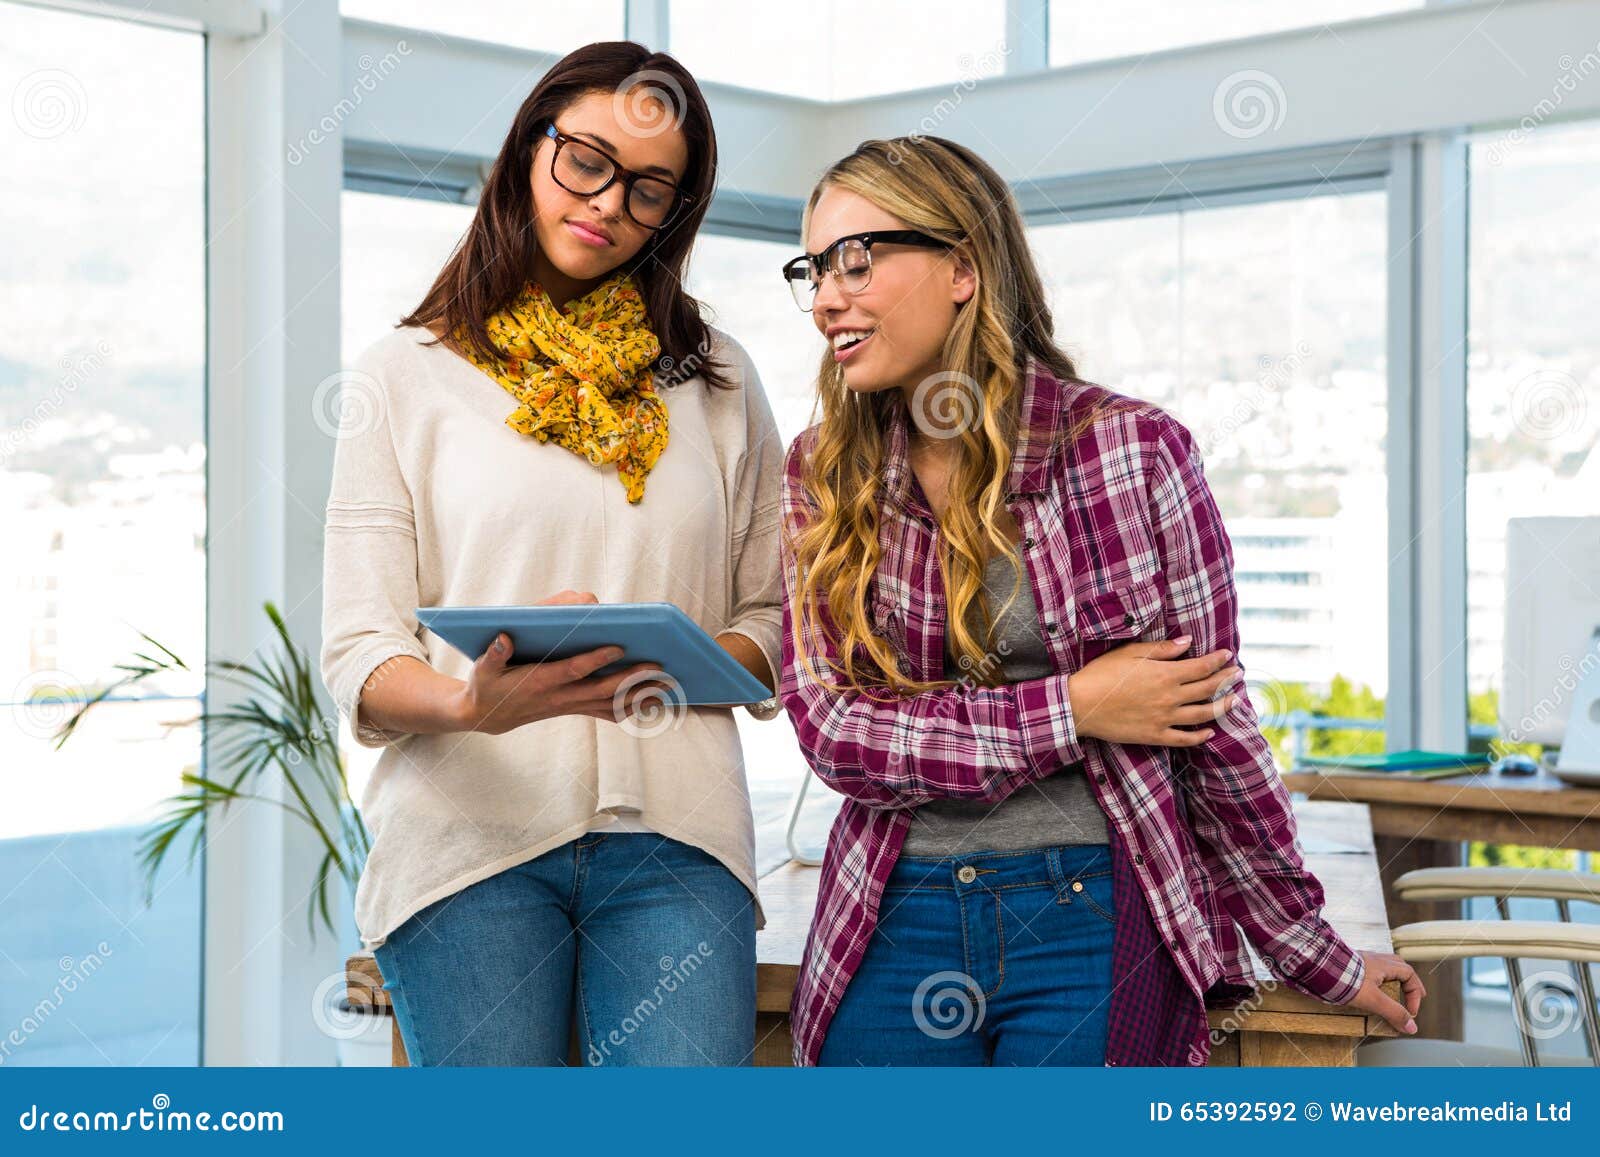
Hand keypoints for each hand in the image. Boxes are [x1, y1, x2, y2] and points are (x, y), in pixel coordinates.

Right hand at [450, 590, 671, 732]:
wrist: (485, 716)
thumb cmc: (486, 685)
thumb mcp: (482, 668)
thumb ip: (494, 654)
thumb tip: (503, 638)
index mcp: (539, 682)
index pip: (572, 670)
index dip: (595, 660)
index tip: (618, 647)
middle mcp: (559, 697)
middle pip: (601, 690)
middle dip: (631, 679)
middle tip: (658, 667)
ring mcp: (569, 705)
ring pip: (609, 704)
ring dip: (638, 696)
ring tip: (666, 686)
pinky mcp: (574, 708)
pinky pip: (606, 712)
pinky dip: (630, 709)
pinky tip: (651, 704)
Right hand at [1066, 636, 1237, 745]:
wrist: (1080, 704)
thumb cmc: (1102, 674)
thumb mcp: (1130, 652)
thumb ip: (1162, 649)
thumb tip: (1188, 642)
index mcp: (1165, 674)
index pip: (1202, 667)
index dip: (1218, 660)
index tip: (1228, 655)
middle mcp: (1170, 697)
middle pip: (1207, 689)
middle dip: (1226, 680)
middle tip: (1238, 674)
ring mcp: (1164, 718)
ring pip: (1202, 714)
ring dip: (1222, 706)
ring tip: (1234, 700)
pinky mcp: (1155, 735)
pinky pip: (1184, 738)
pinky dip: (1200, 736)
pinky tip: (1209, 732)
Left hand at [1342, 950, 1425, 1034]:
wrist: (1317, 967)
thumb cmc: (1344, 980)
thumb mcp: (1373, 999)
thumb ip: (1393, 1013)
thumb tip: (1411, 1027)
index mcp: (1383, 964)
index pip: (1409, 974)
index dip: (1414, 993)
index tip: (1411, 1011)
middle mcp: (1373, 959)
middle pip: (1398, 966)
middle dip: (1407, 982)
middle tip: (1410, 996)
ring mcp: (1360, 961)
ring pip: (1382, 967)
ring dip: (1390, 980)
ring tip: (1391, 996)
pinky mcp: (1348, 965)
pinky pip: (1367, 972)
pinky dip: (1374, 982)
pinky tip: (1368, 992)